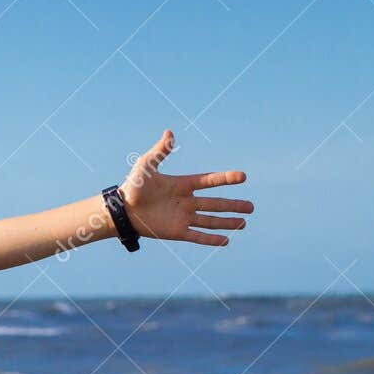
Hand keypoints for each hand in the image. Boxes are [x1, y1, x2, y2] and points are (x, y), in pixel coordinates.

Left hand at [119, 130, 251, 245]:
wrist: (121, 211)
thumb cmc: (132, 187)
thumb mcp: (146, 166)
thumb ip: (160, 152)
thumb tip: (169, 133)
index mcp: (182, 185)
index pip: (209, 181)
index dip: (225, 179)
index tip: (243, 177)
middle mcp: (186, 202)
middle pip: (215, 204)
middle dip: (233, 206)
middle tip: (251, 207)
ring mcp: (182, 217)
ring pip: (210, 221)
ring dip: (227, 222)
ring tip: (244, 223)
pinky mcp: (176, 232)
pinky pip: (197, 236)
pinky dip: (211, 239)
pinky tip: (226, 240)